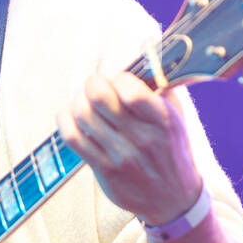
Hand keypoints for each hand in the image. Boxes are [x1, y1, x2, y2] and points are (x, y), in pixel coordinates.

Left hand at [55, 70, 203, 225]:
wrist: (174, 201)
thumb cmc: (172, 148)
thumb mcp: (177, 114)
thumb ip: (162, 79)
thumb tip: (146, 42)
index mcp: (164, 120)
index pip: (131, 90)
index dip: (118, 78)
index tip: (119, 82)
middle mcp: (143, 139)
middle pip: (99, 97)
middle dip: (93, 84)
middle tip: (96, 87)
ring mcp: (122, 157)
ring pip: (82, 115)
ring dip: (78, 101)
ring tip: (85, 102)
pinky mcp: (104, 171)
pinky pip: (72, 138)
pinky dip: (65, 120)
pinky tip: (71, 116)